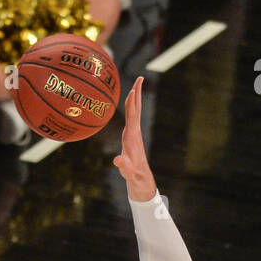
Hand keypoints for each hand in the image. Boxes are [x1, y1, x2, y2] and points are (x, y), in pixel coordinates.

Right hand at [112, 77, 156, 202]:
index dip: (133, 102)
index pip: (133, 116)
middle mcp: (134, 133)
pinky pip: (131, 119)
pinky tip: (129, 106)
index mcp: (132, 137)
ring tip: (135, 86)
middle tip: (140, 78)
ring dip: (134, 99)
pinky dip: (130, 110)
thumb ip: (123, 166)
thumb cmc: (134, 177)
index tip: (134, 88)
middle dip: (137, 94)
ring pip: (134, 113)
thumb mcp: (128, 173)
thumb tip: (118, 161)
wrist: (142, 182)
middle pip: (135, 110)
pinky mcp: (131, 139)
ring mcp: (133, 135)